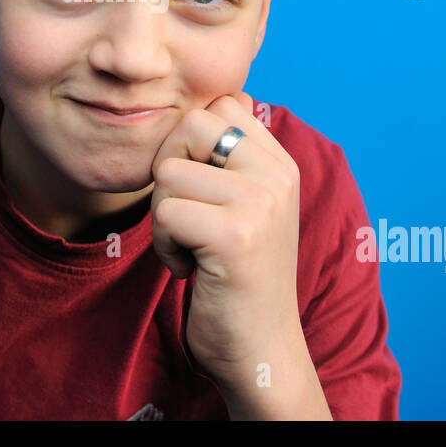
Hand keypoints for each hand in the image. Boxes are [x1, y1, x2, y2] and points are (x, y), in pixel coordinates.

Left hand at [149, 91, 307, 400]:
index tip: (203, 193)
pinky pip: (165, 212)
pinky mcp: (234, 235)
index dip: (189, 146)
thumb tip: (223, 96)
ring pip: (168, 173)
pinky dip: (166, 246)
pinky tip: (193, 268)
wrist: (261, 350)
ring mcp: (259, 202)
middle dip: (170, 174)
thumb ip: (236, 155)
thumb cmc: (238, 277)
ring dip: (166, 219)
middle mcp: (277, 174)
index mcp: (280, 162)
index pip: (219, 106)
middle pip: (188, 127)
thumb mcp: (247, 205)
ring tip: (196, 249)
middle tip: (190, 219)